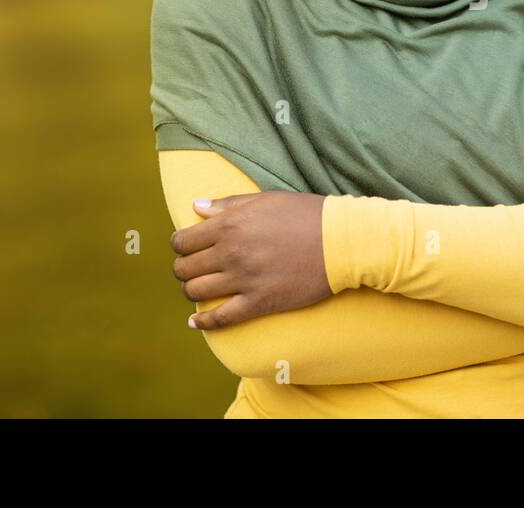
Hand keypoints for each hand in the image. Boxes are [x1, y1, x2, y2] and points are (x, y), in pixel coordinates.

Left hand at [170, 190, 332, 328]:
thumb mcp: (266, 199)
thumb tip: (196, 206)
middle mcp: (231, 252)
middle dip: (184, 268)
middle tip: (194, 268)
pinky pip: (220, 319)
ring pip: (196, 293)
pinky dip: (203, 323)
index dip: (180, 245)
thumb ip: (229, 204)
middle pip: (184, 268)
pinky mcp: (259, 303)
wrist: (342, 242)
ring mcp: (244, 280)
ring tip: (200, 288)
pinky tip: (195, 323)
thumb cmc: (307, 215)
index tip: (187, 248)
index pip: (183, 241)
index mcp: (230, 224)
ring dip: (192, 291)